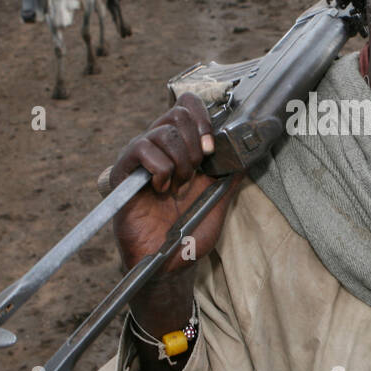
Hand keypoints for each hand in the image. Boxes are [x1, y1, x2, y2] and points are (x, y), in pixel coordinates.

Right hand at [107, 93, 238, 277]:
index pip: (187, 106)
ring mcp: (141, 159)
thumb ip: (230, 174)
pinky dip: (160, 168)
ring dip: (179, 160)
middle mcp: (160, 148)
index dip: (202, 117)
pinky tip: (161, 189)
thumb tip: (246, 150)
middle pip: (177, 113)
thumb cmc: (190, 233)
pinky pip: (141, 148)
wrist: (169, 263)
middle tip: (195, 173)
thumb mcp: (219, 200)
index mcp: (182, 148)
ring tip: (178, 186)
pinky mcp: (124, 172)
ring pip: (162, 131)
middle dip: (194, 143)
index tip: (211, 146)